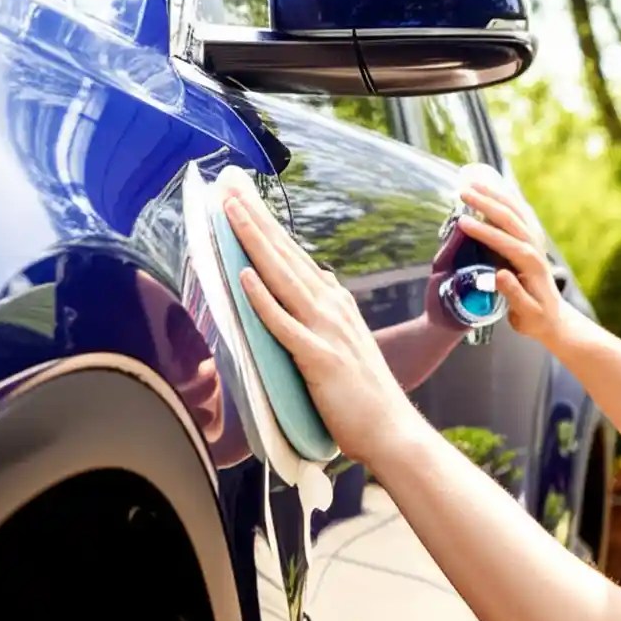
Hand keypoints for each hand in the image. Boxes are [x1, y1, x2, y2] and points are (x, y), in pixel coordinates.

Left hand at [222, 179, 423, 465]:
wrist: (392, 432)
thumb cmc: (364, 397)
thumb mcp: (345, 343)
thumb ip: (328, 313)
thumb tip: (316, 283)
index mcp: (334, 303)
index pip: (293, 256)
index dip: (267, 226)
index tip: (243, 199)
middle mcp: (331, 308)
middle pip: (285, 256)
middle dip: (255, 220)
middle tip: (227, 189)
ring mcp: (326, 331)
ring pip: (282, 278)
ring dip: (255, 242)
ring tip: (231, 212)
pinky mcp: (319, 359)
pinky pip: (285, 325)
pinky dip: (264, 299)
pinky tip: (244, 276)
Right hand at [455, 180, 566, 347]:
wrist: (555, 318)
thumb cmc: (536, 319)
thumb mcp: (525, 314)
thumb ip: (514, 295)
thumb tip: (499, 274)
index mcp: (531, 265)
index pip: (506, 242)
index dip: (483, 232)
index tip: (462, 223)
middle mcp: (534, 248)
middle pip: (510, 218)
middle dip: (486, 203)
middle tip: (463, 193)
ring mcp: (535, 241)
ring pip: (516, 210)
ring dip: (495, 194)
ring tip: (474, 182)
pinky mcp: (532, 240)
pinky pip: (520, 213)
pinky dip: (507, 198)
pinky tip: (495, 189)